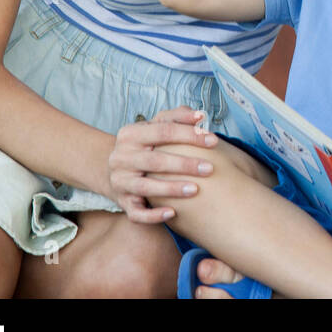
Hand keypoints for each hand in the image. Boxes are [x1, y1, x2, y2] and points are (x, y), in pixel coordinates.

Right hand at [106, 106, 219, 223]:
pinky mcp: (122, 203)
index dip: (190, 135)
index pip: (163, 131)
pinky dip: (153, 215)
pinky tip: (173, 213)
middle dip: (185, 164)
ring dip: (172, 189)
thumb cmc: (146, 145)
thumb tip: (201, 116)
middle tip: (209, 168)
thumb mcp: (156, 126)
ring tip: (195, 190)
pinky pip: (136, 213)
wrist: (117, 169)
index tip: (213, 141)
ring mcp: (120, 181)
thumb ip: (178, 117)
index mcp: (130, 134)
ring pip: (145, 187)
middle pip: (155, 161)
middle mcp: (121, 158)